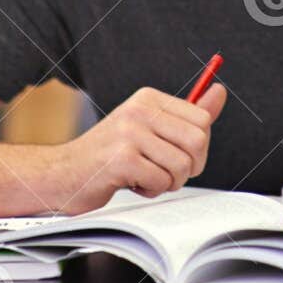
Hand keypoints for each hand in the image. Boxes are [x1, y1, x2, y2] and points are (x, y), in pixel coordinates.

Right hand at [43, 83, 227, 213]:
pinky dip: (151, 191)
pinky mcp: (120, 160)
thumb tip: (219, 92)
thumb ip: (186, 114)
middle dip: (188, 167)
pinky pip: (160, 181)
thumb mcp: (149, 129)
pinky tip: (131, 184)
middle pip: (198, 142)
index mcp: (149, 99)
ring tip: (145, 177)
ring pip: (181, 165)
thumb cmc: (109, 155)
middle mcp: (139, 110)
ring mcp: (129, 134)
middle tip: (165, 172)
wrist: (62, 174)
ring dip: (168, 182)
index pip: (203, 120)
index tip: (178, 154)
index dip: (198, 147)